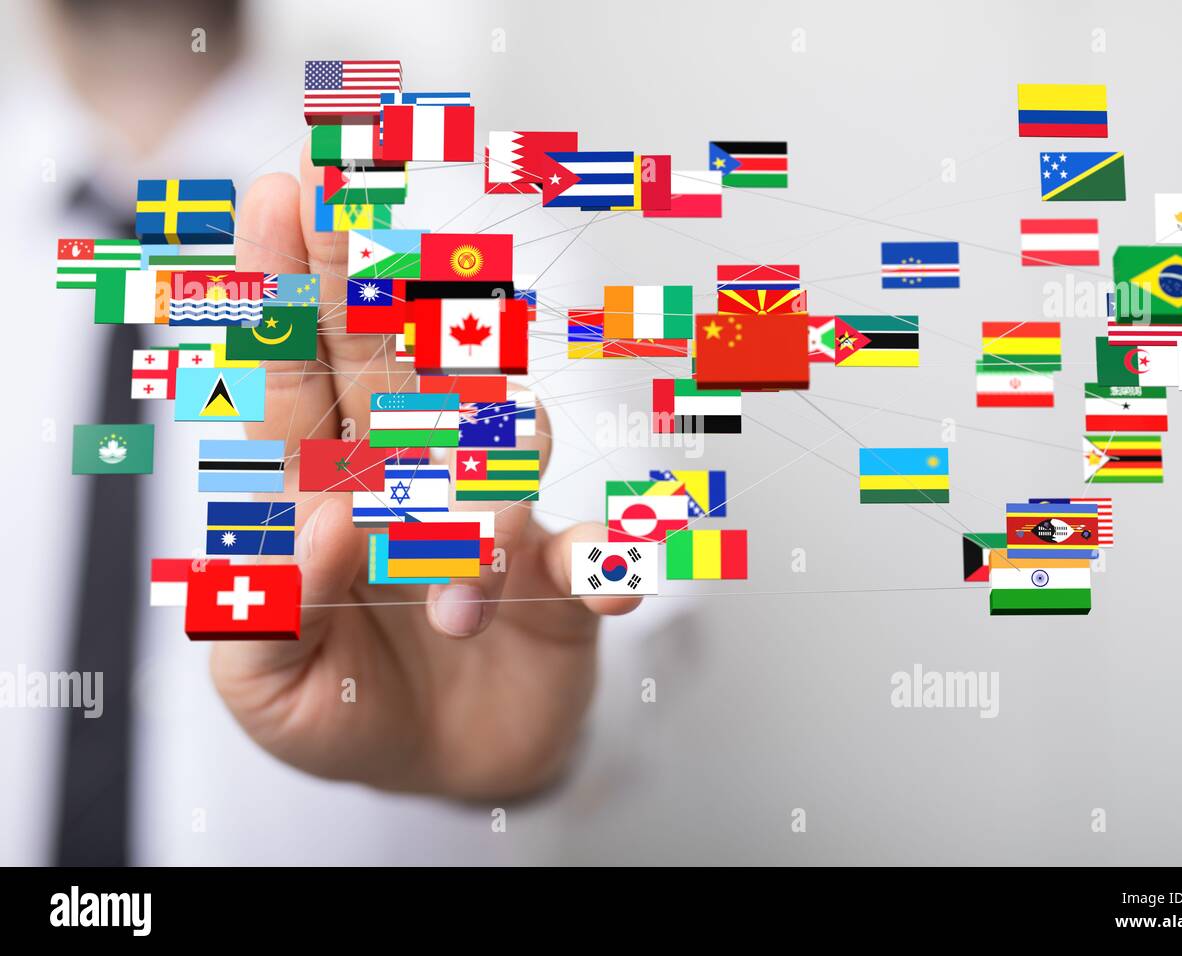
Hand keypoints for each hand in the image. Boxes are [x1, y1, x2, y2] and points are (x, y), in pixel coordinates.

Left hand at [210, 147, 640, 798]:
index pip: (300, 381)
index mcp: (323, 500)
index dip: (286, 291)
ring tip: (459, 602)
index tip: (281, 195)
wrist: (444, 771)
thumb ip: (267, 616)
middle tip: (356, 190)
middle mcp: (410, 487)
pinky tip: (604, 578)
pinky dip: (608, 560)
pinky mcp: (560, 579)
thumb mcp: (268, 691)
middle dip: (370, 282)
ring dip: (490, 490)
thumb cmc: (344, 710)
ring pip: (504, 448)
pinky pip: (595, 554)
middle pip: (394, 369)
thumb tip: (322, 528)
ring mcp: (490, 523)